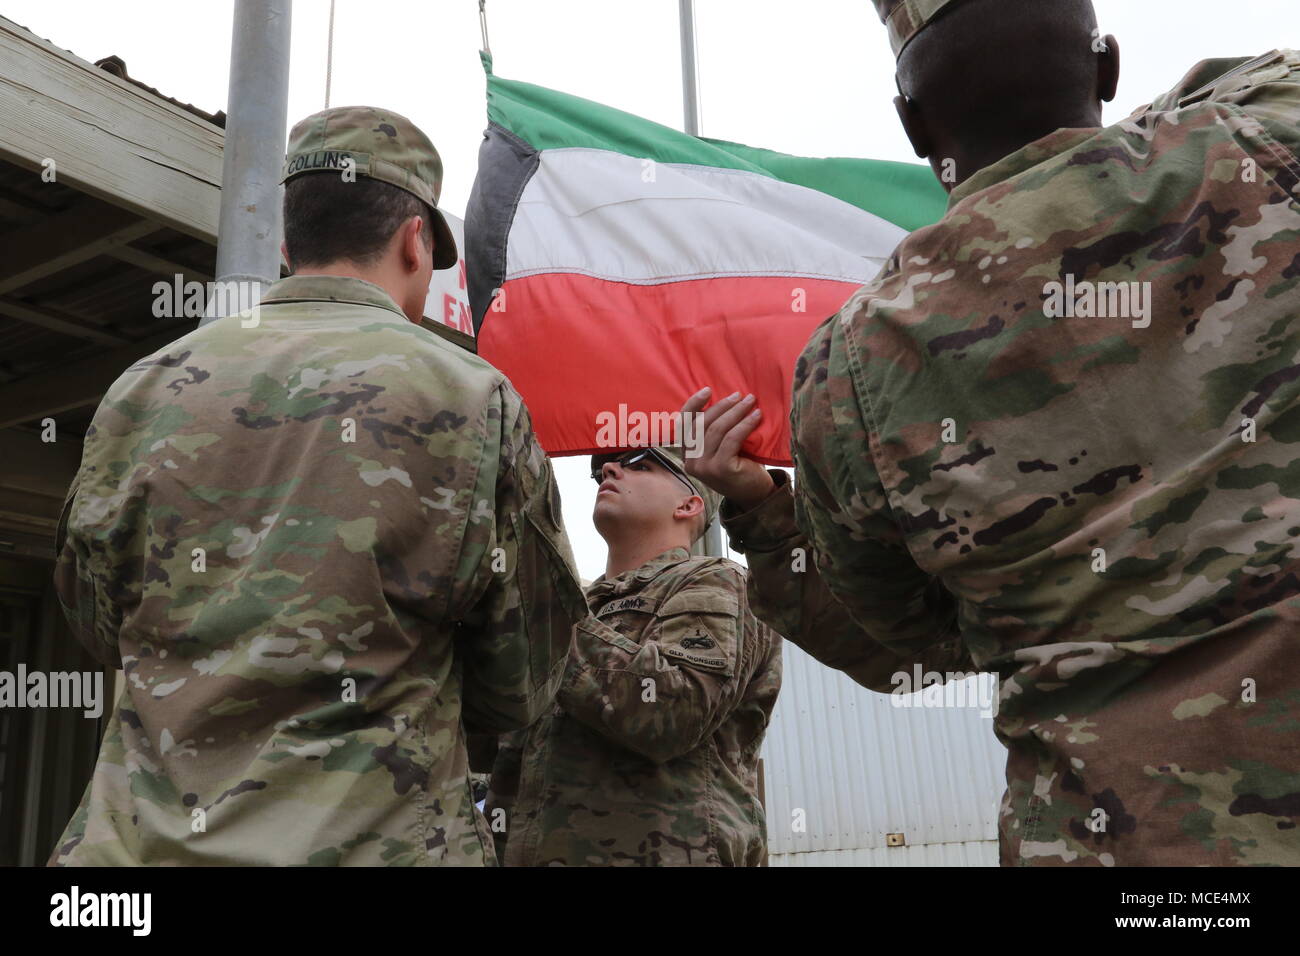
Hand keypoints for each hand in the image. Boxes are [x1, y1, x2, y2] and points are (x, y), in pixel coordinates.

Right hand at [680, 387, 776, 511]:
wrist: (755, 496)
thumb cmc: (740, 467)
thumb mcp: (721, 449)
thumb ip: (713, 432)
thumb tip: (722, 400)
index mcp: (688, 456)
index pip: (683, 425)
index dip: (693, 405)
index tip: (708, 390)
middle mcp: (692, 463)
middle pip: (702, 424)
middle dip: (721, 406)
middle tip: (739, 395)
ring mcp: (705, 467)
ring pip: (717, 429)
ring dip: (735, 412)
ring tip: (750, 402)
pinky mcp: (721, 468)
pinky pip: (731, 438)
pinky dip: (745, 424)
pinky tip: (756, 416)